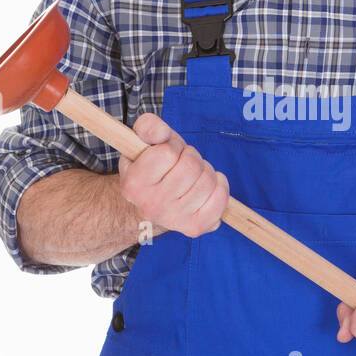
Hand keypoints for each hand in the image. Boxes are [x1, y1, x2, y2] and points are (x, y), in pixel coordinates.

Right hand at [118, 113, 229, 237]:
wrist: (152, 205)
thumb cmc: (152, 168)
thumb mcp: (144, 143)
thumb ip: (148, 128)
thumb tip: (159, 131)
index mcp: (134, 184)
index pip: (168, 152)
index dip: (173, 145)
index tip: (169, 150)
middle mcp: (152, 206)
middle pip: (191, 166)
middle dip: (192, 157)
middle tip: (182, 163)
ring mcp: (174, 219)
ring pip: (208, 180)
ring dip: (205, 170)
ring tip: (192, 176)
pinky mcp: (195, 227)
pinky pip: (221, 197)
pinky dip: (220, 186)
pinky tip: (207, 187)